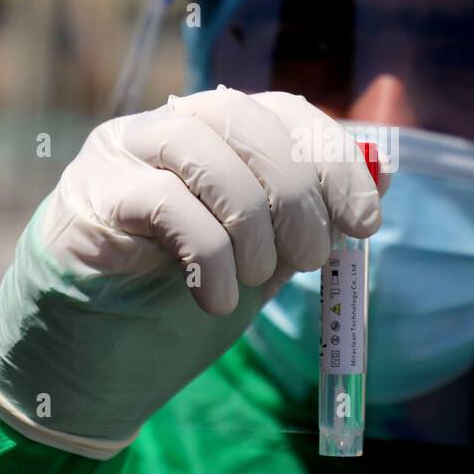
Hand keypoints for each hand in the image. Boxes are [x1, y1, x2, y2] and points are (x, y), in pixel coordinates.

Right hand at [0, 87, 382, 457]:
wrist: (89, 361)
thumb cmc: (177, 301)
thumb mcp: (264, 257)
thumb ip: (310, 216)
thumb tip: (385, 175)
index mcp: (216, 133)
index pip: (284, 111)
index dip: (333, 160)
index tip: (365, 223)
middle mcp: (167, 126)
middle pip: (247, 121)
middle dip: (296, 194)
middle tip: (310, 261)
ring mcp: (122, 153)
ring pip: (206, 152)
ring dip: (252, 225)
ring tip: (255, 281)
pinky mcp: (90, 195)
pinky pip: (166, 202)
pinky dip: (210, 255)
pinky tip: (216, 298)